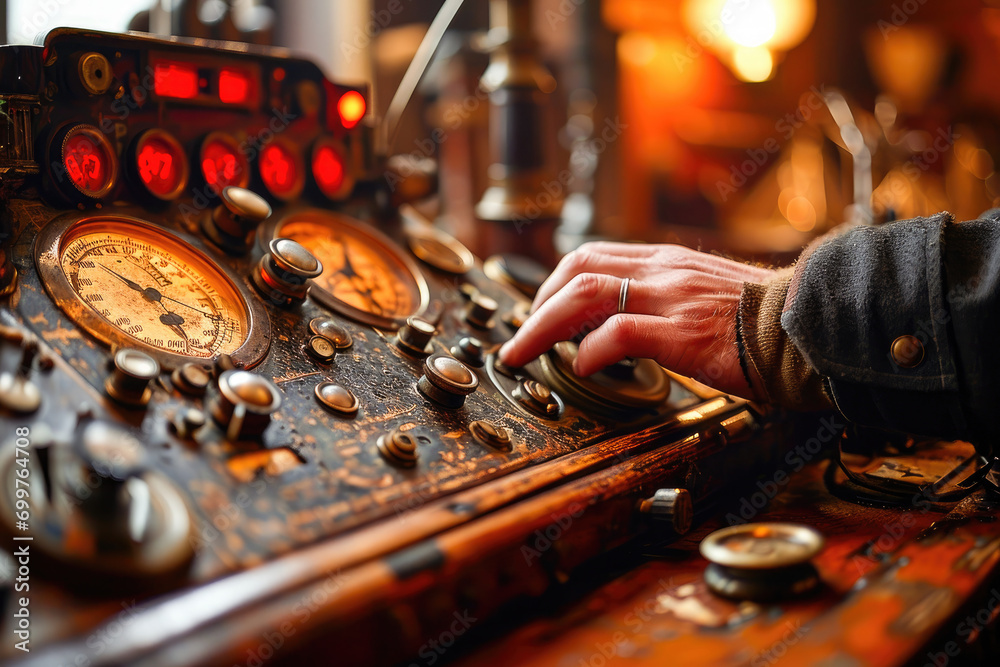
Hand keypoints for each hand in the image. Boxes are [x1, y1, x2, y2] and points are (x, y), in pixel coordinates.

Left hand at [498, 242, 774, 399]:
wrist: (812, 327)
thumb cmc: (766, 322)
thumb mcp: (707, 296)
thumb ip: (669, 300)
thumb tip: (630, 326)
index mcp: (668, 261)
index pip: (593, 255)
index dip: (555, 283)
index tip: (540, 311)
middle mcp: (664, 271)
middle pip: (577, 270)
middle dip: (536, 304)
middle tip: (522, 337)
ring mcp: (672, 298)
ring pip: (585, 295)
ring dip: (543, 326)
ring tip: (525, 354)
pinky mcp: (683, 332)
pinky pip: (619, 333)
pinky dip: (590, 351)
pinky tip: (584, 368)